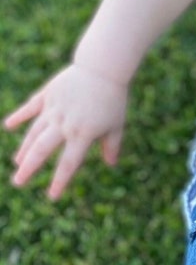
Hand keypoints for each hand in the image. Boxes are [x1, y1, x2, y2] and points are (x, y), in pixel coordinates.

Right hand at [5, 64, 127, 199]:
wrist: (103, 68)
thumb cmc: (113, 98)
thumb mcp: (117, 124)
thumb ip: (112, 145)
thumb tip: (111, 164)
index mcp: (83, 134)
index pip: (69, 163)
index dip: (60, 181)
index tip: (51, 197)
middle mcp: (65, 124)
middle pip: (43, 149)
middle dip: (30, 167)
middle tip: (17, 182)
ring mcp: (55, 108)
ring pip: (35, 132)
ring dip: (25, 148)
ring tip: (18, 163)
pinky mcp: (49, 94)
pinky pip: (31, 107)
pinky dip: (20, 115)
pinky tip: (8, 125)